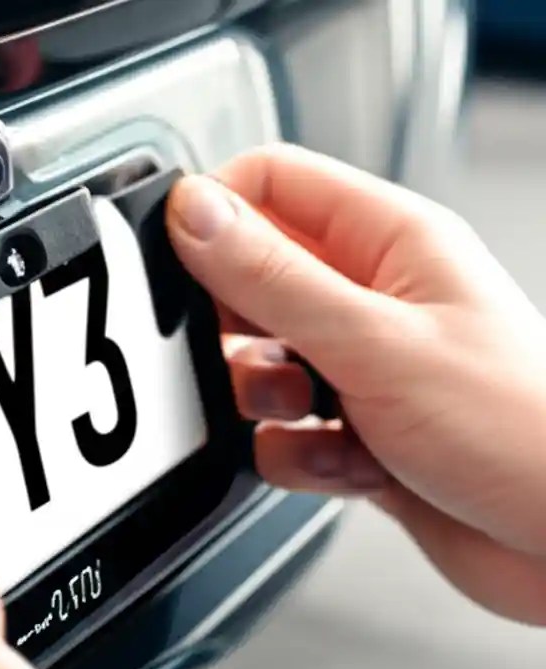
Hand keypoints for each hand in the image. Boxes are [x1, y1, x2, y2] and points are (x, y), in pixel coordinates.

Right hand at [166, 143, 545, 624]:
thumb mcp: (374, 340)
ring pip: (259, 365)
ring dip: (267, 403)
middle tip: (260, 353)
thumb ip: (270, 276)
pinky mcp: (357, 433)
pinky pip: (280, 435)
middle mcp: (374, 297)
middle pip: (251, 281)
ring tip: (315, 416)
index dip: (215, 212)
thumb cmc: (523, 431)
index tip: (178, 258)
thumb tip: (194, 211)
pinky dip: (298, 457)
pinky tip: (349, 464)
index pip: (273, 183)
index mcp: (390, 241)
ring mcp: (364, 367)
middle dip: (235, 330)